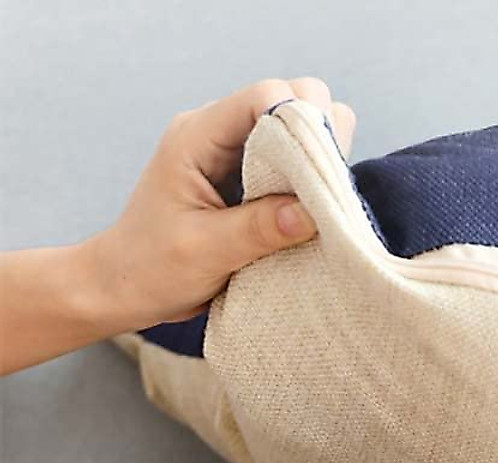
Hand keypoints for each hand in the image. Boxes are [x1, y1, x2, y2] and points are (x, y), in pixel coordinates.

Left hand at [0, 78, 355, 373]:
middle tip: (326, 192)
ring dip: (318, 166)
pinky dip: (312, 187)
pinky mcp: (251, 180)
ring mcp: (236, 155)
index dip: (304, 121)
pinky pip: (295, 167)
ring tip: (320, 208)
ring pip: (300, 133)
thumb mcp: (205, 251)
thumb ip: (259, 228)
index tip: (325, 169)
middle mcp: (220, 134)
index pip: (266, 96)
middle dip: (319, 140)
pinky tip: (312, 218)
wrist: (126, 286)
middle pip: (292, 101)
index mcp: (199, 136)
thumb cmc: (152, 268)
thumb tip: (315, 212)